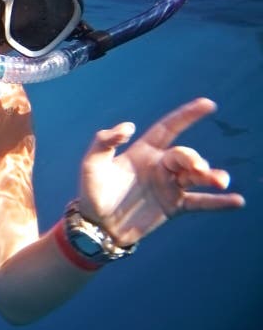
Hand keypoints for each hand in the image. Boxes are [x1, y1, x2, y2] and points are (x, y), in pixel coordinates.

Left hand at [78, 97, 244, 245]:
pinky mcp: (174, 207)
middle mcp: (160, 166)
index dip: (186, 115)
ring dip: (212, 177)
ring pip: (197, 177)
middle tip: (196, 167)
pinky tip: (237, 201)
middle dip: (193, 158)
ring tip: (220, 181)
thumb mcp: (92, 163)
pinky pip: (201, 203)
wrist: (98, 225)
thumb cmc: (92, 191)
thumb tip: (129, 127)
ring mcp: (169, 186)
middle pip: (185, 155)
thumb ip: (105, 142)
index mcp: (143, 151)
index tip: (208, 104)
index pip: (168, 128)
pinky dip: (219, 203)